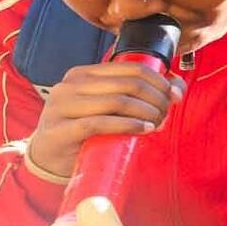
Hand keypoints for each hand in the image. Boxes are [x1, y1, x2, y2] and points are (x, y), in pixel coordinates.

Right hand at [26, 62, 184, 179]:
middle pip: (129, 84)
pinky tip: (143, 130)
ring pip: (117, 102)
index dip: (160, 81)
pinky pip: (99, 123)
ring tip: (156, 124)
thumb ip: (140, 93)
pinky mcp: (59, 129)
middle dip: (156, 99)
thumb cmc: (84, 129)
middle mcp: (70, 85)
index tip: (175, 97)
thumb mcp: (110, 107)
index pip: (132, 68)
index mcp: (83, 73)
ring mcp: (61, 106)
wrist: (49, 157)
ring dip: (146, 113)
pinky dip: (128, 125)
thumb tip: (178, 87)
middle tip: (166, 115)